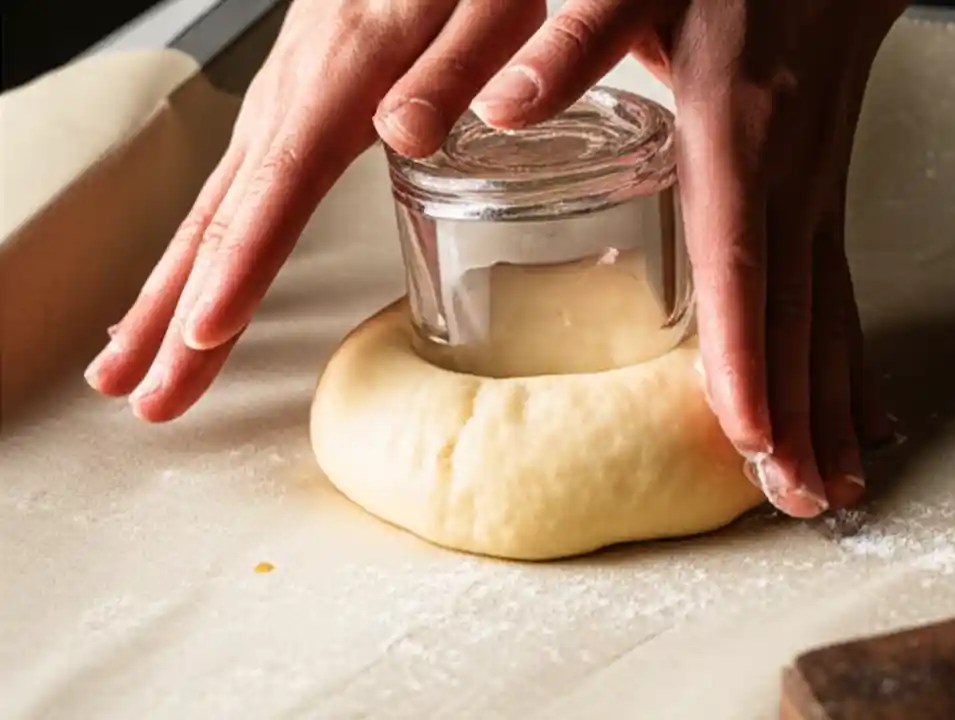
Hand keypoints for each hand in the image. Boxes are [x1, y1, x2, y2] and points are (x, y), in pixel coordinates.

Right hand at [84, 0, 544, 419]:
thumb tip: (402, 132)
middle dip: (178, 313)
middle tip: (147, 394)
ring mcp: (283, 98)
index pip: (279, 184)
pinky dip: (196, 250)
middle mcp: (294, 90)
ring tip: (129, 368)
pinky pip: (230, 189)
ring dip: (167, 292)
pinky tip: (181, 285)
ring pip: (214, 206)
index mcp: (344, 71)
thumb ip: (459, 66)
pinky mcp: (292, 103)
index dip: (241, 261)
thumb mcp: (488, 4)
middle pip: (224, 213)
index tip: (206, 330)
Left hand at [468, 0, 903, 515]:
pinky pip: (843, 297)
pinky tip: (865, 418)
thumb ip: (572, 40)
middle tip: (794, 499)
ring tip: (829, 490)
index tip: (750, 429)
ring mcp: (816, 194)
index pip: (738, 260)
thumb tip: (501, 103)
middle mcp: (788, 177)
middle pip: (792, 315)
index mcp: (736, 130)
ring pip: (826, 318)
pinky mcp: (823, 202)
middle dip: (795, 414)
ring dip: (829, 410)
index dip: (744, 351)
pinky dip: (853, 367)